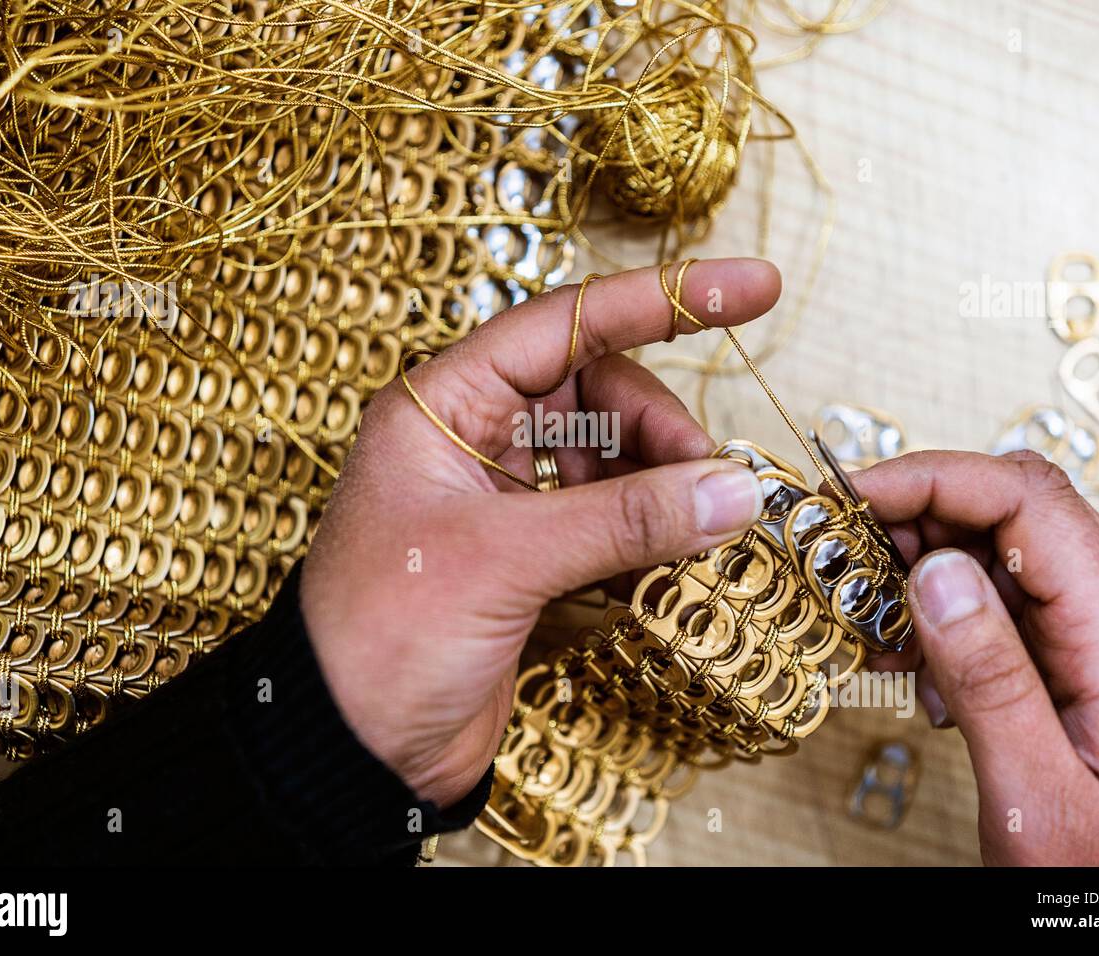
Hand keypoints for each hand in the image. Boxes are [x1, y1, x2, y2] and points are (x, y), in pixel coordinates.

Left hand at [299, 259, 778, 806]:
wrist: (345, 753)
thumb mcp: (502, 562)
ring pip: (613, 462)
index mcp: (443, 407)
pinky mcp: (530, 563)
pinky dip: (649, 537)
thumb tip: (733, 489)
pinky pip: (611, 524)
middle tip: (709, 482)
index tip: (753, 287)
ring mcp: (505, 503)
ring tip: (699, 529)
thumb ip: (623, 520)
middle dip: (662, 428)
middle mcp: (475, 442)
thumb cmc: (383, 638)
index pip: (565, 323)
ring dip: (663, 488)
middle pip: (601, 394)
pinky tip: (670, 565)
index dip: (663, 299)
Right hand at [856, 450, 1098, 864]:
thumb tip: (936, 571)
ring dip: (920, 567)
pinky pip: (996, 605)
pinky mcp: (1069, 663)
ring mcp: (1096, 641)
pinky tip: (905, 661)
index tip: (854, 497)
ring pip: (999, 552)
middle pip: (1016, 511)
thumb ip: (990, 680)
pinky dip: (936, 613)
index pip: (1033, 504)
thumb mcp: (1035, 797)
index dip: (937, 480)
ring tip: (865, 615)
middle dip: (920, 513)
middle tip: (842, 549)